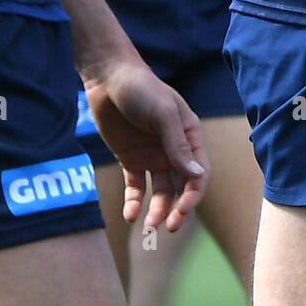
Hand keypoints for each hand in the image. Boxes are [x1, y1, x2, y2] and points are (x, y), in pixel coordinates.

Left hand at [84, 60, 208, 231]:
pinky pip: (136, 186)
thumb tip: (197, 176)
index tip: (182, 211)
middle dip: (177, 209)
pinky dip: (134, 202)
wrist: (107, 78)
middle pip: (182, 187)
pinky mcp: (131, 159)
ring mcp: (152, 156)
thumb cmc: (141, 89)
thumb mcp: (162, 113)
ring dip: (157, 210)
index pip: (198, 173)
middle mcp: (174, 150)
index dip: (193, 195)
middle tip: (169, 227)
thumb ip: (177, 144)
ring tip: (148, 226)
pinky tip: (130, 215)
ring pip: (160, 191)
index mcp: (189, 137)